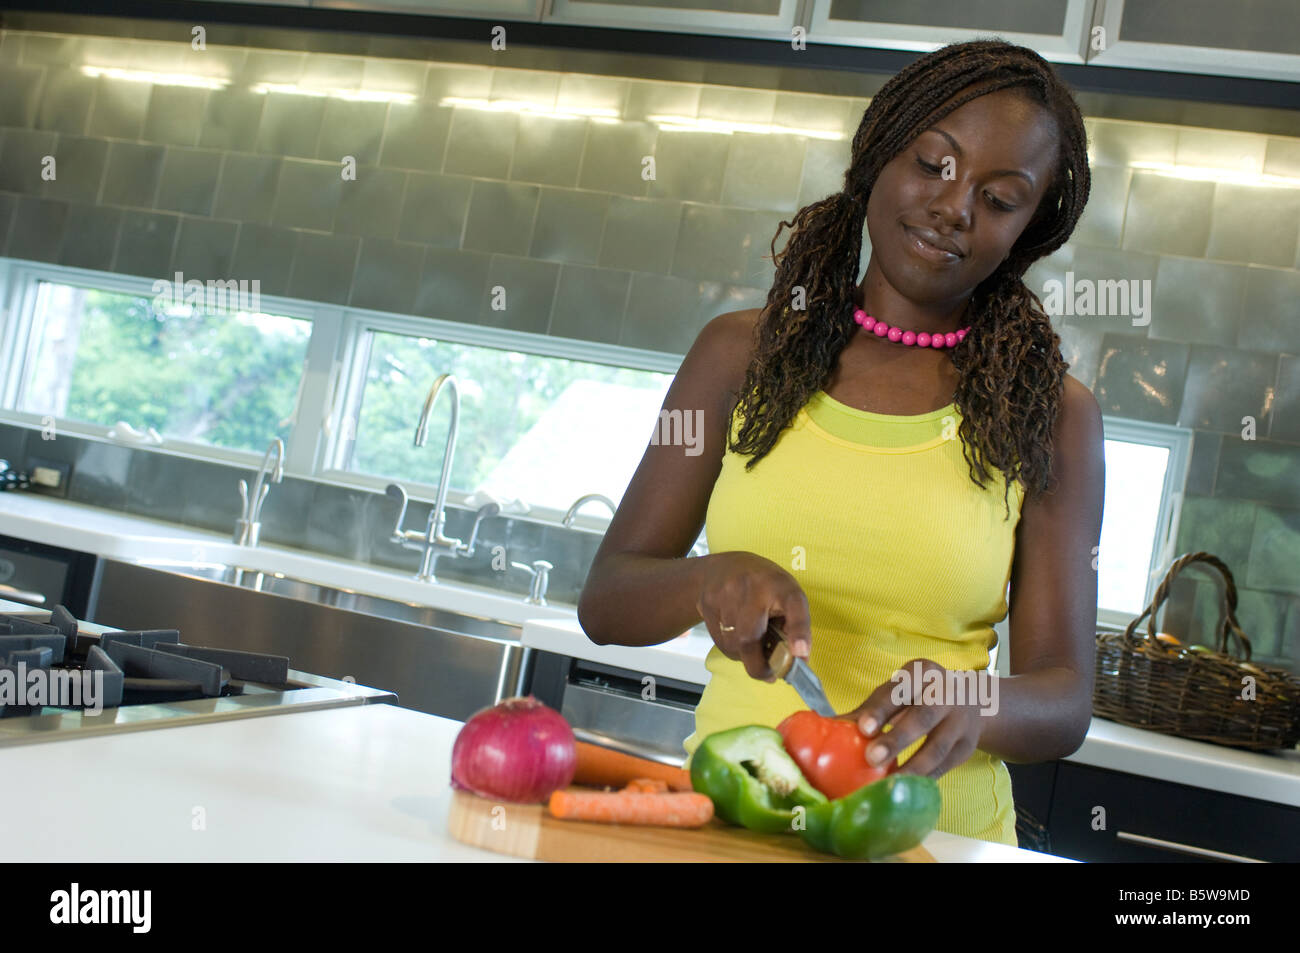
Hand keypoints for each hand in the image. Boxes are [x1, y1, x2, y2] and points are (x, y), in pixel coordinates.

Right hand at [695, 552, 811, 681]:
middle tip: (769, 675)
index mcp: (781, 585)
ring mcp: (726, 594)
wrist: (722, 568)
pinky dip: (731, 648)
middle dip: (759, 665)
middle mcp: (753, 587)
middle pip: (749, 637)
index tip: (799, 654)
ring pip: (732, 644)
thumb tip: (797, 660)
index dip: (798, 631)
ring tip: (752, 647)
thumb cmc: (764, 587)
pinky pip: (720, 640)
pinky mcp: (708, 603)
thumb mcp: (786, 596)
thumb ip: (794, 625)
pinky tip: (736, 636)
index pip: (794, 606)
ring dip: (744, 656)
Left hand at [845, 658, 983, 779]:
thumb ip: (869, 709)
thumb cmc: (919, 696)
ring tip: (889, 783)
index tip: (863, 728)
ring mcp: (961, 721)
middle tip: (872, 758)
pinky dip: (924, 778)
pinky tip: (907, 788)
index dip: (881, 710)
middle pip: (922, 717)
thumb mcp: (897, 692)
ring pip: (937, 747)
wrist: (972, 700)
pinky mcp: (966, 747)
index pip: (900, 690)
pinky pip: (945, 766)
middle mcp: (946, 693)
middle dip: (897, 739)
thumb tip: (828, 726)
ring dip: (912, 767)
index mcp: (922, 673)